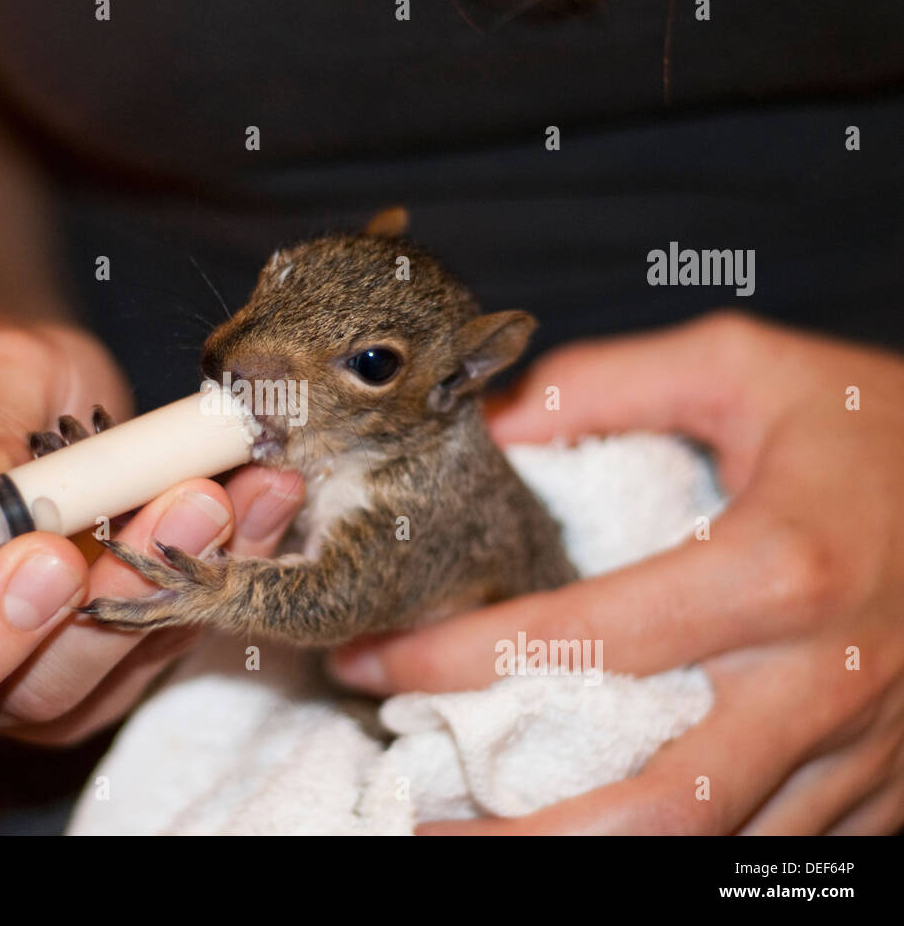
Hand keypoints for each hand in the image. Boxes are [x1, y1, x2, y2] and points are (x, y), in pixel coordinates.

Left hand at [328, 311, 903, 833]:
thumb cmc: (884, 423)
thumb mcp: (746, 367)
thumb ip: (608, 383)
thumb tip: (490, 426)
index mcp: (781, 570)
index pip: (584, 640)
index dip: (456, 661)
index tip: (373, 665)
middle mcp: (826, 680)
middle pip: (655, 808)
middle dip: (517, 839)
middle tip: (414, 820)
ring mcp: (866, 751)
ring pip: (711, 851)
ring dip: (583, 859)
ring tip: (477, 840)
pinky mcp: (887, 786)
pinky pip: (772, 851)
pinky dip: (674, 851)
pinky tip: (596, 832)